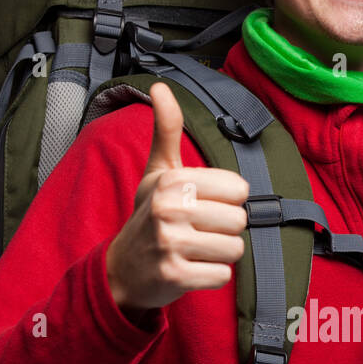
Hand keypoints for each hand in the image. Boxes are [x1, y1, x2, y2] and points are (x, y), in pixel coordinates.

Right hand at [106, 81, 249, 312]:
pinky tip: (190, 268)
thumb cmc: (148, 216)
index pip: (239, 189)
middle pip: (240, 221)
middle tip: (198, 231)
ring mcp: (170, 244)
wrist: (122, 270)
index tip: (202, 206)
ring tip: (196, 250)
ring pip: (234, 249)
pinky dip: (212, 276)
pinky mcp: (175, 276)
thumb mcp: (157, 171)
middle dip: (225, 230)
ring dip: (220, 254)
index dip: (227, 201)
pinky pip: (222, 276)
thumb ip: (167, 130)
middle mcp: (169, 209)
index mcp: (171, 179)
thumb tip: (161, 87)